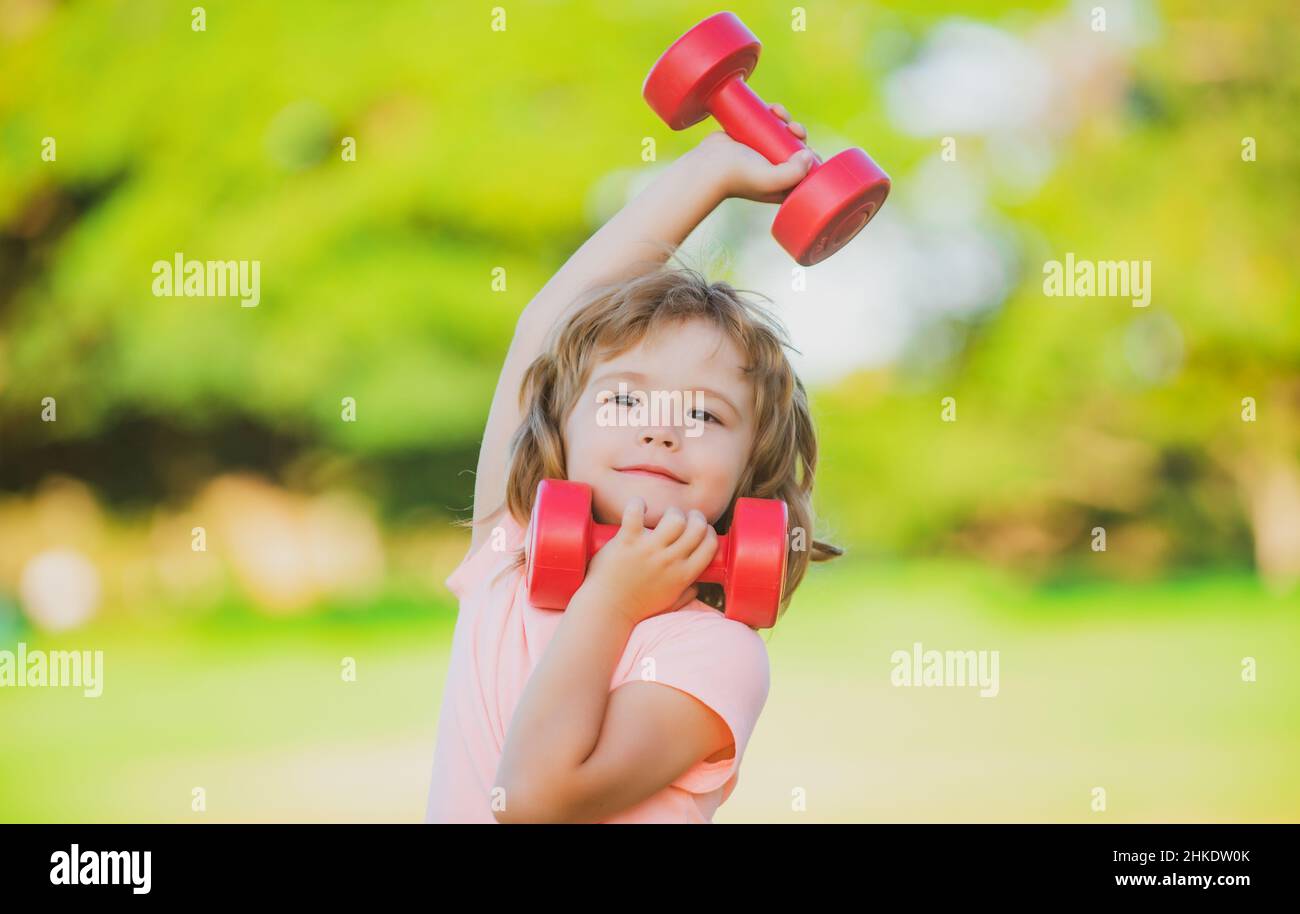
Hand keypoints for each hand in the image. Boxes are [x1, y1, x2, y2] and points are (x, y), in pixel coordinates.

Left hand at [581, 497, 716, 625]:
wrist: (607, 610)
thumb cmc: (637, 607)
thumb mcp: (670, 603)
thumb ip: (687, 593)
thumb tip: (697, 585)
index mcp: (683, 575)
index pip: (710, 545)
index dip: (710, 532)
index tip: (703, 528)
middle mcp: (669, 561)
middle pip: (697, 527)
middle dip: (696, 517)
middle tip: (686, 517)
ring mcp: (648, 550)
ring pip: (675, 518)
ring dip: (673, 511)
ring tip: (664, 515)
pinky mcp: (626, 541)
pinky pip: (635, 513)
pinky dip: (638, 504)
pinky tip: (639, 506)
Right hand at [691, 102, 819, 203]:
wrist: (708, 165)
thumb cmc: (738, 176)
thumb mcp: (771, 180)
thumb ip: (794, 173)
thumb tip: (808, 154)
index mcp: (780, 186)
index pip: (805, 173)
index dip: (812, 158)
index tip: (807, 149)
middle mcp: (772, 170)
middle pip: (796, 148)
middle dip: (800, 134)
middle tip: (794, 130)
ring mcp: (761, 152)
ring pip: (783, 132)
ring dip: (788, 119)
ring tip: (780, 114)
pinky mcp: (750, 137)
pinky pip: (768, 122)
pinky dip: (774, 113)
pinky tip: (775, 109)